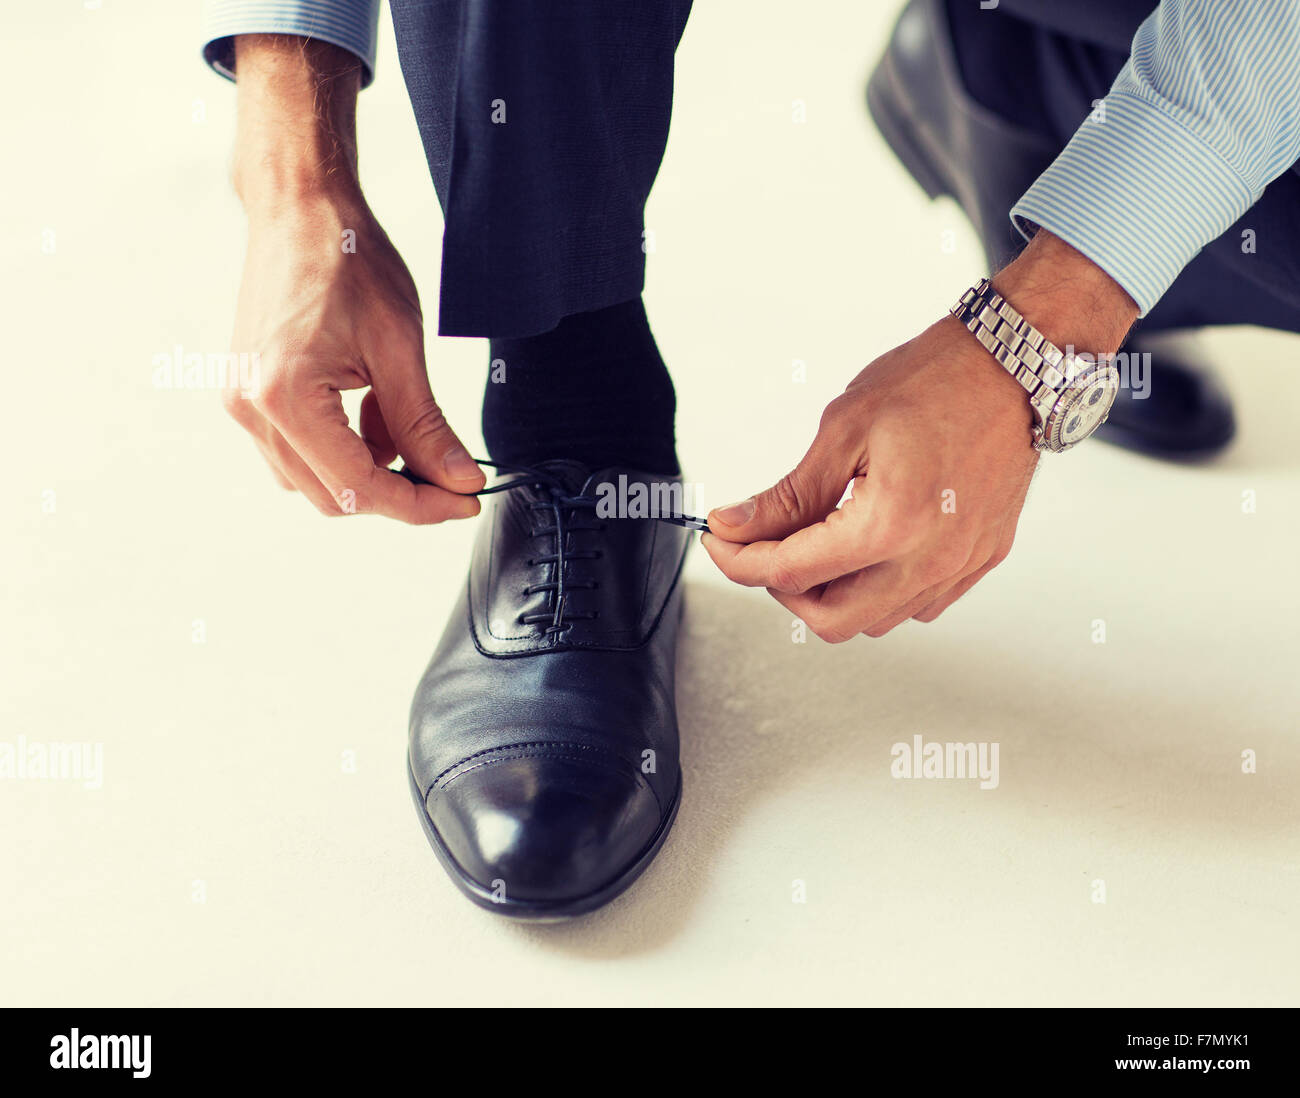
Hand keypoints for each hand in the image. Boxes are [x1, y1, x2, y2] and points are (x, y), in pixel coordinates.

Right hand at [220, 35, 483, 522]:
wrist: (301, 209)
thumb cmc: (344, 258)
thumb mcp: (400, 348)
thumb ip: (426, 426)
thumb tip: (459, 479)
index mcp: (284, 396)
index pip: (360, 488)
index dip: (419, 505)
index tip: (464, 501)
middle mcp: (252, 409)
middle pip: (334, 496)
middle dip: (398, 492)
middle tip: (451, 474)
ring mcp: (244, 404)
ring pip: (316, 480)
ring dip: (370, 468)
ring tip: (402, 417)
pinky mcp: (248, 395)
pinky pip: (300, 451)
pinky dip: (346, 447)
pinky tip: (373, 408)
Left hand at [703, 230, 1136, 638]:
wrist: (1015, 364)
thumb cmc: (937, 381)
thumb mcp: (843, 429)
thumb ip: (788, 495)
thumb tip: (736, 527)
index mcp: (891, 524)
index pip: (791, 572)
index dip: (740, 561)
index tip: (721, 543)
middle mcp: (930, 558)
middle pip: (832, 621)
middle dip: (785, 592)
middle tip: (766, 549)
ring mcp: (960, 564)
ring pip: (875, 621)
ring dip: (832, 594)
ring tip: (816, 543)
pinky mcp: (980, 559)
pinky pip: (917, 605)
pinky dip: (878, 590)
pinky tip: (866, 548)